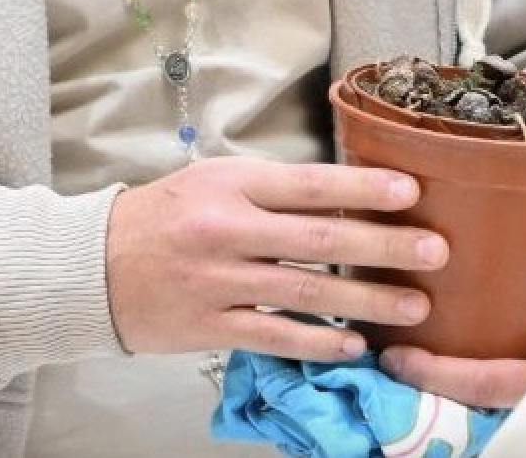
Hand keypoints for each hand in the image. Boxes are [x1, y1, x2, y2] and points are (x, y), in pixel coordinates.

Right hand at [105, 157, 446, 361]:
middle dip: (385, 246)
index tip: (412, 191)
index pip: (311, 184)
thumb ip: (273, 189)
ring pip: (306, 291)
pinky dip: (318, 340)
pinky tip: (354, 344)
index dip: (365, 188)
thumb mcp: (214, 181)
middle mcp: (228, 230)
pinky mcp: (209, 326)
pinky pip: (275, 335)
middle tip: (435, 251)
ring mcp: (219, 282)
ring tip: (414, 304)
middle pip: (320, 238)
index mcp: (232, 184)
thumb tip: (347, 197)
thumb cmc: (163, 216)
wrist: (90, 266)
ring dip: (367, 300)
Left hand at [376, 233, 525, 409]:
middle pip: (474, 391)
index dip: (439, 377)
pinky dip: (461, 354)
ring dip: (440, 367)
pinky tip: (435, 327)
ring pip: (482, 380)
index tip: (393, 358)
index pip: (488, 385)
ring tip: (392, 339)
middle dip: (428, 378)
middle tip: (378, 352)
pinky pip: (492, 364)